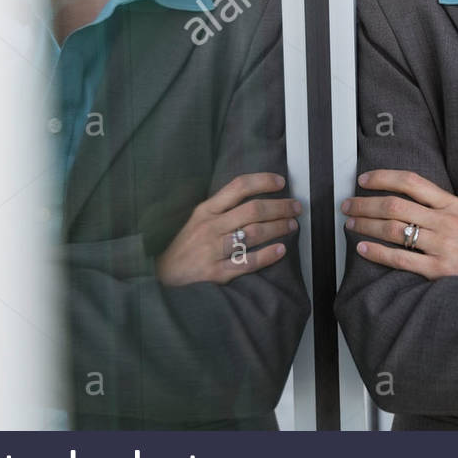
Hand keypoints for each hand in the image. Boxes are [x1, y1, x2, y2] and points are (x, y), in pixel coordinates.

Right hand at [157, 173, 300, 286]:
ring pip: (253, 234)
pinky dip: (267, 256)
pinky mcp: (215, 273)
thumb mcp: (197, 219)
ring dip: (278, 227)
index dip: (262, 181)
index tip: (281, 182)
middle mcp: (210, 227)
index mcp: (206, 210)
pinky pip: (247, 262)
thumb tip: (255, 196)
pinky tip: (281, 250)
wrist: (161, 276)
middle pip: (252, 210)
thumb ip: (222, 208)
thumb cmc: (185, 245)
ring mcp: (213, 250)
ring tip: (292, 225)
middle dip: (280, 206)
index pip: (238, 187)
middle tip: (296, 207)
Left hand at [342, 169, 457, 279]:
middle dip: (365, 204)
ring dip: (366, 225)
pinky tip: (362, 248)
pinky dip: (377, 252)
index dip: (383, 178)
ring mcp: (442, 245)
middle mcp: (445, 221)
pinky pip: (400, 258)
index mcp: (451, 204)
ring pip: (393, 229)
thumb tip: (400, 195)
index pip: (411, 182)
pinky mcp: (438, 270)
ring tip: (351, 224)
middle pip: (395, 205)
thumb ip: (436, 205)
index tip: (363, 180)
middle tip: (348, 206)